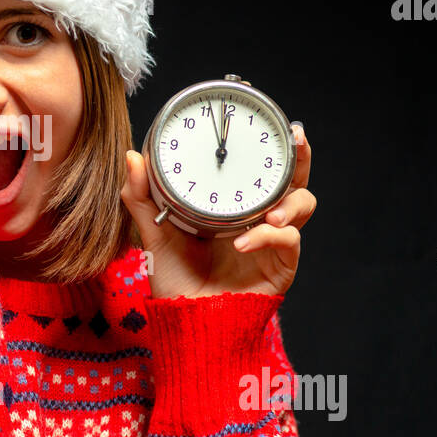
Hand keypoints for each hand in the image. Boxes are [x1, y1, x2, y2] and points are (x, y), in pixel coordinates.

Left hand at [120, 123, 315, 297]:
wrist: (188, 322)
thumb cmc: (177, 279)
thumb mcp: (156, 233)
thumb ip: (143, 197)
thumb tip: (133, 157)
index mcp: (235, 204)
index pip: (258, 166)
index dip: (267, 140)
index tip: (259, 114)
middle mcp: (259, 217)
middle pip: (293, 178)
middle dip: (300, 156)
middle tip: (297, 138)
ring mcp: (273, 241)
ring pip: (303, 204)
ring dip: (292, 201)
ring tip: (273, 210)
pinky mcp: (281, 265)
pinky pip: (288, 242)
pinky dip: (268, 237)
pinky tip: (242, 243)